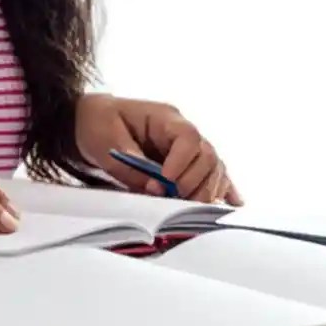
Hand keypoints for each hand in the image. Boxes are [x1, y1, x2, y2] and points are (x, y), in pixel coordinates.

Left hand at [75, 94, 242, 204]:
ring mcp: (187, 147)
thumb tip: (156, 188)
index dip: (183, 161)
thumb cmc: (97, 125)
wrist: (91, 122)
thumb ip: (131, 165)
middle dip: (195, 181)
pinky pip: (212, 175)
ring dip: (208, 190)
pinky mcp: (186, 164)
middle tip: (175, 199)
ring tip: (192, 208)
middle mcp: (181, 131)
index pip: (188, 136)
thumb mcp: (106, 141)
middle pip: (208, 154)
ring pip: (215, 167)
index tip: (166, 183)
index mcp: (164, 117)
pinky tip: (234, 203)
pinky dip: (223, 189)